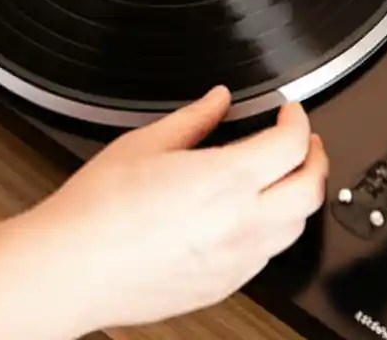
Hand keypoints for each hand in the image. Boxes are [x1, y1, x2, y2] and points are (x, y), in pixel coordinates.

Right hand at [19, 87, 328, 333]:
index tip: (290, 113)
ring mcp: (236, 260)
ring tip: (286, 178)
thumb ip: (192, 119)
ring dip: (300, 198)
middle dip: (315, 159)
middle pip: (311, 190)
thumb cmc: (96, 213)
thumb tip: (217, 100)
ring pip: (296, 228)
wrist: (70, 269)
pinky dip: (275, 232)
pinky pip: (267, 258)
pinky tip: (256, 218)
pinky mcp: (223, 286)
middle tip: (304, 143)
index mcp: (226, 180)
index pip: (291, 145)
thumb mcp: (143, 145)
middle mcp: (241, 224)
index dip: (298, 121)